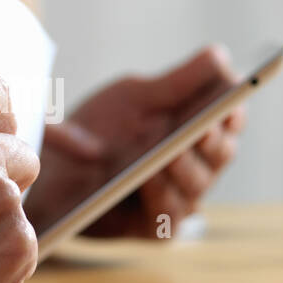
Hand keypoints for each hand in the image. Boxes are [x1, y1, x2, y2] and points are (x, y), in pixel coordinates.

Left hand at [27, 44, 244, 239]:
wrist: (48, 165)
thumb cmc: (97, 127)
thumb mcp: (133, 97)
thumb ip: (175, 82)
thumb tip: (220, 55)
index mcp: (193, 130)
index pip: (229, 122)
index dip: (233, 113)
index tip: (231, 102)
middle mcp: (193, 166)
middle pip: (221, 154)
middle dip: (212, 141)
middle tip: (203, 126)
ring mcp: (177, 197)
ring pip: (197, 185)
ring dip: (185, 168)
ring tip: (171, 152)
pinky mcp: (154, 228)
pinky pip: (168, 217)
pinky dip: (162, 197)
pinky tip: (149, 179)